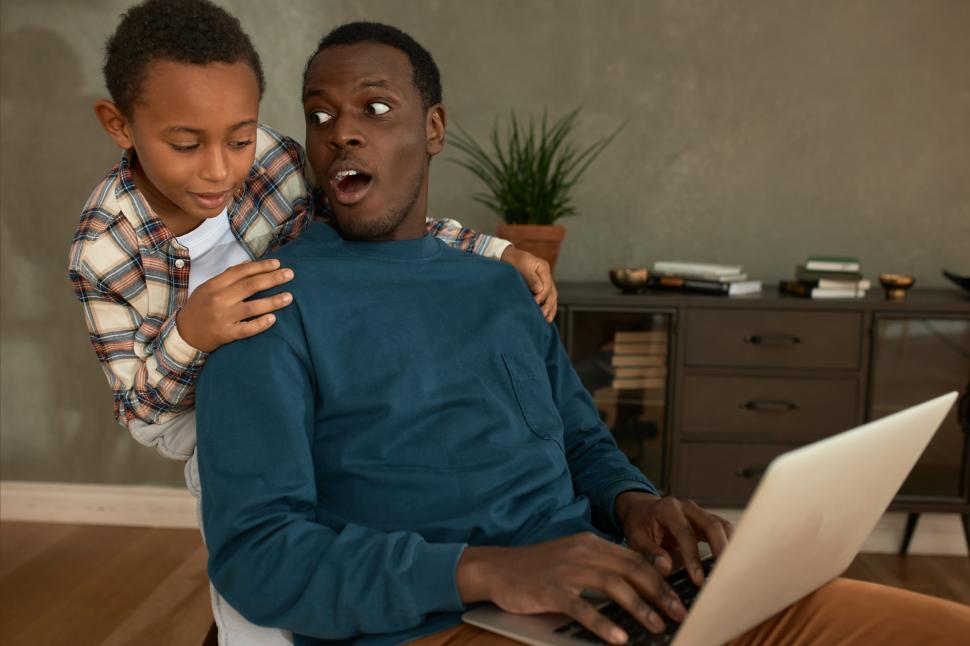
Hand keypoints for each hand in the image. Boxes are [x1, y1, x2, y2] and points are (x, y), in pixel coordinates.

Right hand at [175, 259, 294, 351]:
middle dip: (272, 279)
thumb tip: (251, 265)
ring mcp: (223, 318)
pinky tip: (274, 318)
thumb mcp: (208, 287)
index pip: (241, 272)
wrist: (184, 333)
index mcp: (215, 285)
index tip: (277, 263)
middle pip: (250, 286)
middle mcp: (219, 299)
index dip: (260, 266)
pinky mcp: (226, 334)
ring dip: (273, 301)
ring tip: (289, 297)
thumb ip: (228, 277)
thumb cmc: (201, 307)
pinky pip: (247, 329)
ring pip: (252, 307)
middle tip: (290, 274)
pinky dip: (261, 324)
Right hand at [457, 533, 687, 643]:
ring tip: (656, 627)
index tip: (678, 598)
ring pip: (613, 586)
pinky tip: (619, 639)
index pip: (635, 559)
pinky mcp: (552, 590)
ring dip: (639, 608)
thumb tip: (635, 588)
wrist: (498, 568)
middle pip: (631, 570)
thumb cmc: (537, 568)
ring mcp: (567, 570)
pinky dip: (604, 623)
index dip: (660, 579)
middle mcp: (583, 552)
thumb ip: (600, 566)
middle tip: (677, 614)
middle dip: (659, 593)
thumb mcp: (573, 558)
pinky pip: (583, 607)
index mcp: (591, 543)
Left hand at [501, 246, 557, 322]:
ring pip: (551, 297)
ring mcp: (543, 282)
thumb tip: (539, 291)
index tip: (535, 303)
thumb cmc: (513, 260)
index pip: (547, 286)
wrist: (506, 256)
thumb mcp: (522, 265)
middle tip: (542, 316)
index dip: (542, 296)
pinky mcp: (538, 288)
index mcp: (544, 269)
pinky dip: (547, 307)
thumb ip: (531, 278)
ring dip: (550, 309)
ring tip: (547, 320)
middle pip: (552, 293)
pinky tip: (546, 317)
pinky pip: (546, 299)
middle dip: (548, 306)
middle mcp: (546, 276)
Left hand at [615, 492, 733, 586]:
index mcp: (668, 508)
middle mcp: (687, 507)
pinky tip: (731, 564)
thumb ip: (649, 552)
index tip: (698, 580)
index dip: (693, 557)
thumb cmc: (639, 524)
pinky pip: (723, 531)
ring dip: (730, 548)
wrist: (642, 509)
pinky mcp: (706, 521)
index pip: (685, 532)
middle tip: (723, 575)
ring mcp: (699, 513)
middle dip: (720, 550)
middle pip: (711, 525)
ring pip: (722, 526)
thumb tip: (666, 568)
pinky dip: (730, 546)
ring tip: (733, 572)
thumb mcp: (635, 537)